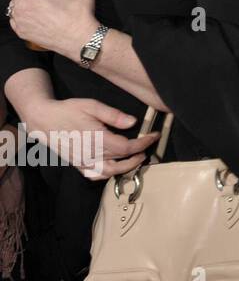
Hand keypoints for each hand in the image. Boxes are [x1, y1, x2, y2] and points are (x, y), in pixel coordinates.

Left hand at [7, 0, 98, 60]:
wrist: (79, 39)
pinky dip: (20, 15)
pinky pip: (14, 19)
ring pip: (12, 5)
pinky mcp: (21, 32)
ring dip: (20, 0)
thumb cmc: (79, 15)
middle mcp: (22, 6)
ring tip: (33, 2)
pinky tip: (32, 15)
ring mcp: (20, 20)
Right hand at [17, 96, 157, 179]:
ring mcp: (83, 161)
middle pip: (122, 161)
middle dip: (139, 154)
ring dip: (126, 167)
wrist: (43, 119)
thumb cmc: (68, 110)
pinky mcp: (77, 164)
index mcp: (97, 139)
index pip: (127, 147)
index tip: (154, 136)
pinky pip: (95, 175)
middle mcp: (90, 154)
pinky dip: (108, 174)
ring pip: (110, 172)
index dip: (144, 143)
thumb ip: (113, 115)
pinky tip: (116, 166)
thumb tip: (133, 122)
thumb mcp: (92, 105)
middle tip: (148, 145)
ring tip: (137, 157)